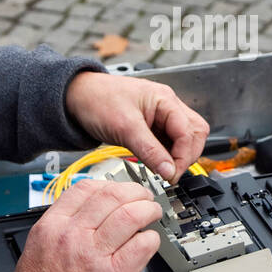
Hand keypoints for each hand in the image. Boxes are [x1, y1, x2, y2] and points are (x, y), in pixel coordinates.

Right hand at [2, 179, 163, 271]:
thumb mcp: (39, 248)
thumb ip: (64, 227)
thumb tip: (94, 212)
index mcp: (51, 226)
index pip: (86, 188)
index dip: (110, 185)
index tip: (121, 191)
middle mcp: (71, 235)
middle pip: (112, 196)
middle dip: (134, 192)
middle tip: (144, 199)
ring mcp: (93, 254)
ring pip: (130, 215)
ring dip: (148, 210)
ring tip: (152, 214)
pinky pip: (141, 245)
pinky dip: (151, 239)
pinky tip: (149, 242)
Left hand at [64, 72, 209, 183]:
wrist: (76, 97)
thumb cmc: (97, 100)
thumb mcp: (124, 127)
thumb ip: (149, 150)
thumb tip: (169, 171)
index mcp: (165, 99)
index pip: (189, 131)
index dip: (184, 155)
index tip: (171, 174)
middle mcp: (168, 107)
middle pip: (195, 134)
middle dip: (187, 156)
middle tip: (170, 174)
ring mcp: (161, 117)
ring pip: (185, 140)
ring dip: (178, 157)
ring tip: (163, 171)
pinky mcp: (152, 128)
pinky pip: (169, 144)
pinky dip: (166, 156)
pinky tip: (157, 164)